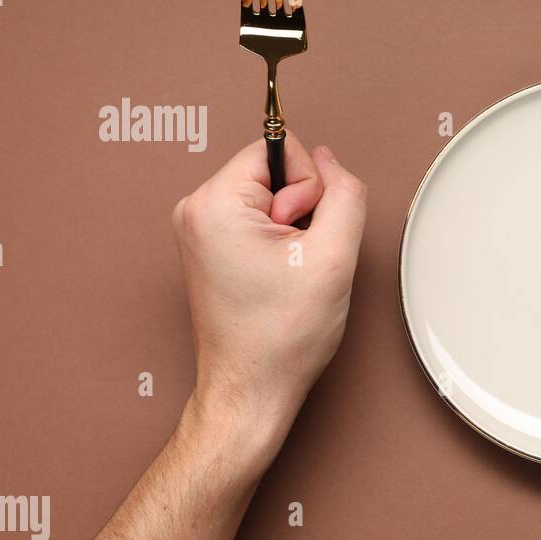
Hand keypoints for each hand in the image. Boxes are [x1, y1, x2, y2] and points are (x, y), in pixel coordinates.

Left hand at [172, 134, 366, 459]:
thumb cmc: (280, 337)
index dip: (309, 190)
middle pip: (273, 171)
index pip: (279, 149)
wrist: (251, 390)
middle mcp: (195, 210)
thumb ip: (344, 192)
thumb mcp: (334, 256)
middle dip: (300, 210)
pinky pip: (258, 220)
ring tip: (286, 273)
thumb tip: (330, 160)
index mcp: (214, 203)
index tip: (300, 237)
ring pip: (270, 197)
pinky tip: (278, 277)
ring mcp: (198, 230)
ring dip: (292, 230)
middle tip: (294, 261)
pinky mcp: (208, 248)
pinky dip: (278, 244)